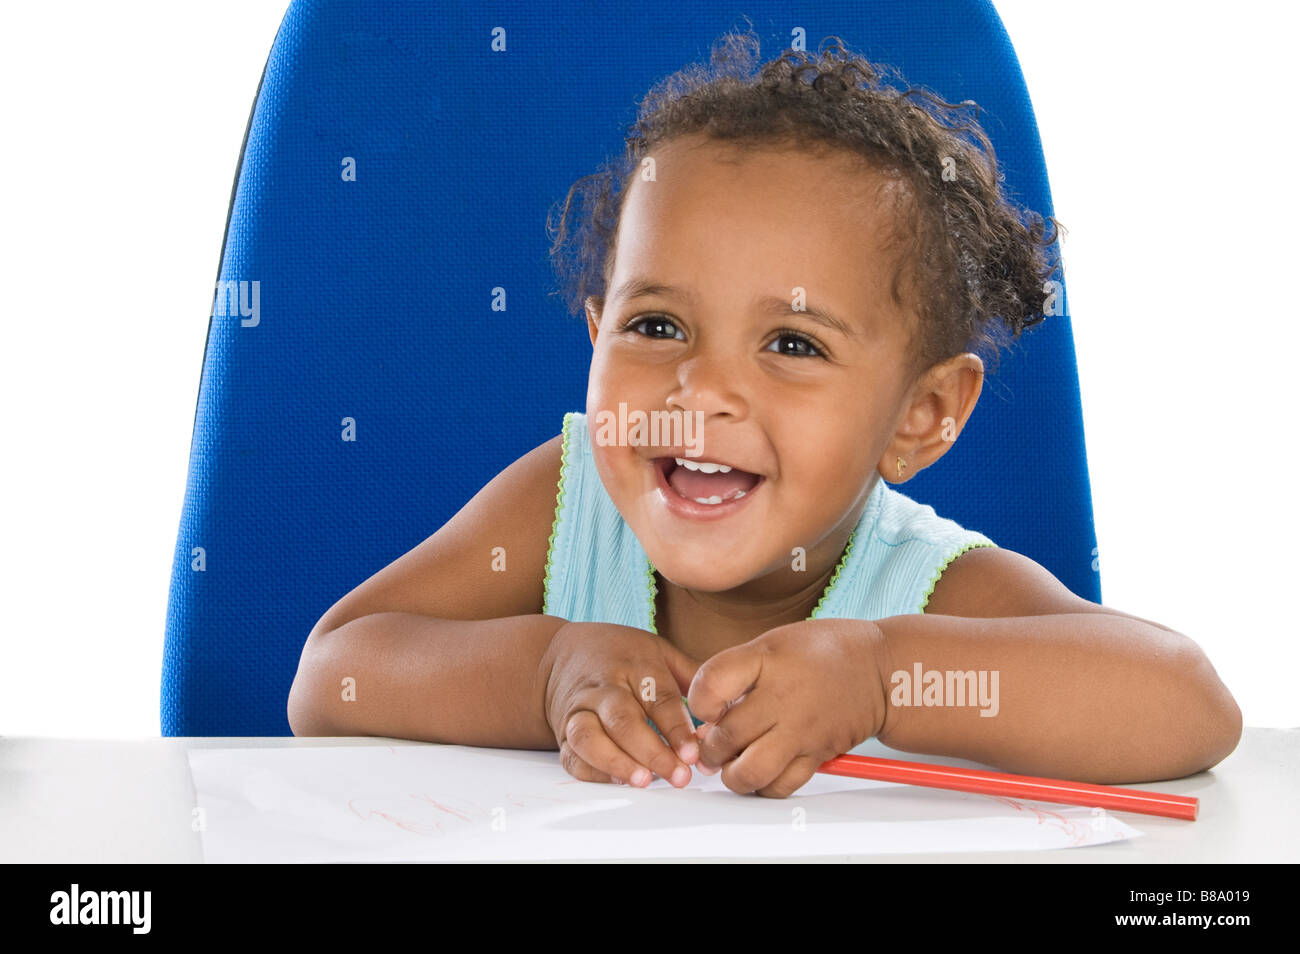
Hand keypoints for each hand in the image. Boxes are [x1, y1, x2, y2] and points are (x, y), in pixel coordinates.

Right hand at [540, 621, 703, 787]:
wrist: (558, 654)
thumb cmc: (619, 654)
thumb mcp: (658, 651)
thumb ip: (692, 676)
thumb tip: (729, 705)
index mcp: (634, 665)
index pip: (658, 698)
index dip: (676, 728)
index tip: (693, 754)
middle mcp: (604, 687)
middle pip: (623, 720)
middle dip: (652, 751)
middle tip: (677, 776)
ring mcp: (579, 709)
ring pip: (590, 737)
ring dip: (616, 762)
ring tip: (643, 781)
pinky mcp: (563, 732)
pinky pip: (572, 755)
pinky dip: (592, 771)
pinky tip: (616, 781)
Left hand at [687, 618, 889, 796]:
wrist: (880, 670)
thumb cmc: (824, 651)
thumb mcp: (773, 642)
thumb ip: (736, 674)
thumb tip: (706, 717)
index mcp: (766, 660)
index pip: (710, 684)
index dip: (697, 701)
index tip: (704, 705)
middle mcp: (783, 698)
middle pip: (726, 736)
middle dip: (709, 746)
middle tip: (712, 743)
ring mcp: (801, 730)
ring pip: (750, 772)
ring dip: (731, 774)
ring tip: (733, 763)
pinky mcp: (816, 755)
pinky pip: (781, 786)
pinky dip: (764, 786)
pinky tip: (761, 770)